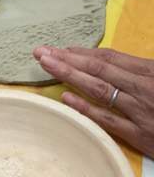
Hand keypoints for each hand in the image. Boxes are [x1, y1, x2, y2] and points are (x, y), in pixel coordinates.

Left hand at [34, 46, 153, 157]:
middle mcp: (143, 88)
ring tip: (46, 65)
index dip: (80, 51)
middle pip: (97, 69)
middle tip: (40, 51)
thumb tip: (104, 59)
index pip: (108, 57)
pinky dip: (86, 108)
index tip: (58, 47)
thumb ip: (137, 68)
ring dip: (69, 75)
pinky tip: (66, 97)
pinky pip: (109, 120)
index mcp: (149, 71)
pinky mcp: (143, 136)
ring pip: (99, 89)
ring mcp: (141, 112)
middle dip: (66, 58)